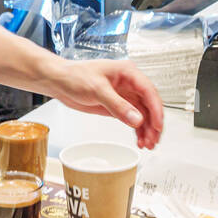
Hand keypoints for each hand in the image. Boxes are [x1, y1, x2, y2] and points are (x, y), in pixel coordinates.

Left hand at [46, 58, 163, 148]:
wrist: (59, 81)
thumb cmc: (75, 76)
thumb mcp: (97, 89)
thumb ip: (118, 105)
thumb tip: (136, 119)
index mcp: (128, 72)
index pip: (149, 92)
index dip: (156, 110)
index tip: (157, 126)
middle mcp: (129, 83)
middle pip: (149, 105)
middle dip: (153, 123)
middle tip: (153, 140)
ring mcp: (124, 95)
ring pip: (143, 114)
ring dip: (147, 129)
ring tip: (147, 144)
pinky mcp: (117, 105)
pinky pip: (133, 118)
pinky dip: (138, 130)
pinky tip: (139, 139)